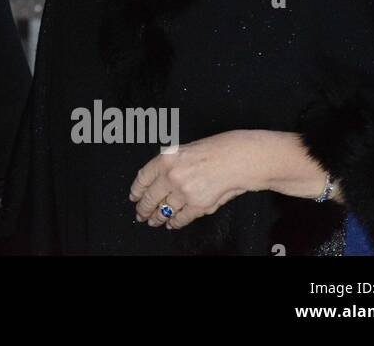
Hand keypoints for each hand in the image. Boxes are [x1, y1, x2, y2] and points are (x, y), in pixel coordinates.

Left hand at [129, 130, 266, 229]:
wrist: (239, 158)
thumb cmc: (217, 150)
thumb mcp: (185, 150)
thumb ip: (170, 165)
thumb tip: (158, 181)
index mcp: (165, 159)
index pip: (142, 178)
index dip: (136, 190)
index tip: (133, 197)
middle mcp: (171, 176)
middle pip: (150, 197)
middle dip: (143, 208)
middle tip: (140, 214)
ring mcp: (184, 192)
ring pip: (164, 210)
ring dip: (157, 218)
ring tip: (153, 221)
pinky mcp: (198, 205)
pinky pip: (181, 218)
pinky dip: (175, 223)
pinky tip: (171, 224)